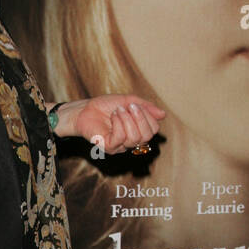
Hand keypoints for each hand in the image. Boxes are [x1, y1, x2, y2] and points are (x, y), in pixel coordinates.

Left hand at [51, 95, 165, 152]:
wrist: (85, 109)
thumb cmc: (105, 106)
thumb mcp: (129, 101)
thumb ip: (146, 107)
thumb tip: (163, 114)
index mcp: (137, 131)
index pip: (153, 129)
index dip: (148, 116)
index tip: (136, 105)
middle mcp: (130, 142)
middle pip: (147, 136)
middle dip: (140, 118)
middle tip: (129, 107)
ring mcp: (120, 146)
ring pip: (134, 138)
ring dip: (127, 119)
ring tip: (118, 111)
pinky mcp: (109, 147)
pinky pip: (121, 138)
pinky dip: (118, 123)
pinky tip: (113, 116)